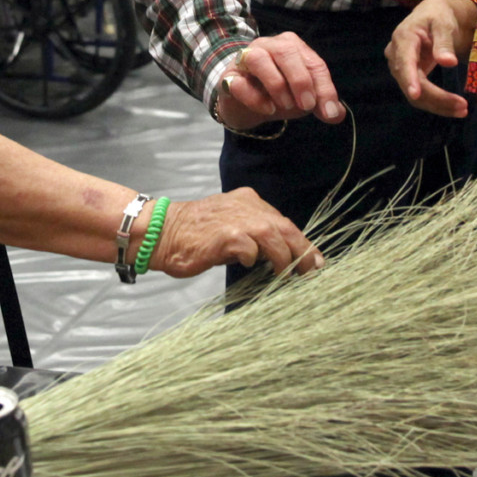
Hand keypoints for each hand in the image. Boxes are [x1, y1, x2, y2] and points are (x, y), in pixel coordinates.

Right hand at [146, 188, 323, 277]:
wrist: (161, 232)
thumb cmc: (194, 235)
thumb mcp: (229, 226)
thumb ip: (253, 235)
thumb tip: (280, 256)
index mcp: (248, 201)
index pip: (284, 222)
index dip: (302, 243)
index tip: (315, 261)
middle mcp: (246, 206)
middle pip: (286, 228)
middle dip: (302, 252)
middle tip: (312, 272)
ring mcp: (236, 219)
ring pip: (274, 237)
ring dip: (283, 259)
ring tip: (285, 275)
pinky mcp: (225, 235)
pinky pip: (250, 249)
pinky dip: (253, 258)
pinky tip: (247, 265)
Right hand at [215, 34, 343, 129]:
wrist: (245, 104)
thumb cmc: (278, 94)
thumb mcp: (304, 100)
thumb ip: (322, 104)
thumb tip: (336, 114)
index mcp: (292, 47)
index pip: (313, 62)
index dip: (324, 88)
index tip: (328, 113)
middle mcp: (268, 46)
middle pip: (286, 51)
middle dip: (300, 80)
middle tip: (306, 106)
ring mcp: (245, 58)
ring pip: (258, 58)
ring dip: (276, 83)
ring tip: (286, 106)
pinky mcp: (228, 77)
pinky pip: (238, 82)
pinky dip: (255, 98)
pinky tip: (268, 110)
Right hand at [386, 0, 474, 116]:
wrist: (433, 15)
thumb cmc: (438, 15)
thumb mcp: (444, 23)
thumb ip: (444, 42)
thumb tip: (448, 63)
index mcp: (403, 38)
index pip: (404, 62)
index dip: (409, 79)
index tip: (416, 94)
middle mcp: (396, 55)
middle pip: (412, 83)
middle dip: (436, 98)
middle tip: (462, 107)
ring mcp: (401, 68)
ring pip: (415, 94)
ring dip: (437, 105)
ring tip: (462, 110)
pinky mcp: (409, 76)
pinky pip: (420, 94)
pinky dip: (436, 103)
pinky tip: (453, 107)